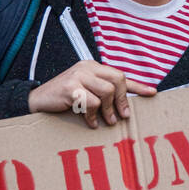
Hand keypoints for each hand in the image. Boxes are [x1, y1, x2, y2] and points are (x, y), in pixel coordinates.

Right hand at [27, 60, 156, 126]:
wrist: (37, 101)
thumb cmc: (64, 100)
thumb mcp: (86, 93)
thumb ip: (103, 95)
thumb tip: (124, 108)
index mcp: (93, 66)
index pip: (120, 74)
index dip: (137, 85)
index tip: (152, 93)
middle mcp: (87, 67)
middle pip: (117, 79)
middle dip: (122, 100)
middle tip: (123, 116)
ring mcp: (78, 75)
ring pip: (107, 91)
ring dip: (108, 110)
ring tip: (106, 121)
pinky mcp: (70, 87)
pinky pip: (91, 102)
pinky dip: (92, 116)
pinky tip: (89, 123)